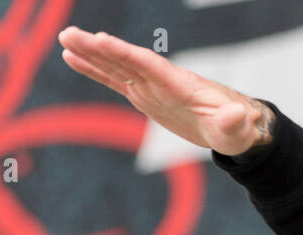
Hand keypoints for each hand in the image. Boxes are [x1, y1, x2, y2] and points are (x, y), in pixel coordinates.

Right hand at [58, 26, 271, 155]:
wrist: (235, 127)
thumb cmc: (237, 130)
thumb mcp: (237, 131)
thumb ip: (233, 123)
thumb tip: (237, 114)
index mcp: (180, 85)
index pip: (148, 64)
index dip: (124, 53)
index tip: (100, 40)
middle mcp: (162, 80)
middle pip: (126, 60)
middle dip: (99, 48)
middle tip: (68, 34)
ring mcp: (152, 87)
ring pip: (117, 66)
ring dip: (91, 54)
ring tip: (64, 39)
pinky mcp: (146, 96)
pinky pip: (116, 80)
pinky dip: (95, 69)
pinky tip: (72, 58)